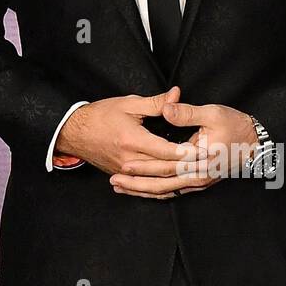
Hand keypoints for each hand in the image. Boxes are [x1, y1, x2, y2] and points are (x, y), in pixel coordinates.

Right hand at [56, 86, 196, 177]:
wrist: (74, 132)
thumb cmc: (100, 115)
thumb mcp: (128, 104)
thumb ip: (155, 103)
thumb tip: (176, 95)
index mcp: (132, 140)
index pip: (167, 151)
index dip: (189, 153)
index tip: (208, 151)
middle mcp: (129, 160)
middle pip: (166, 170)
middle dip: (190, 169)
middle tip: (211, 166)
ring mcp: (124, 171)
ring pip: (157, 183)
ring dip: (179, 182)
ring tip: (199, 179)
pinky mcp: (121, 175)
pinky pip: (144, 188)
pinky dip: (161, 190)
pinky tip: (173, 189)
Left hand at [108, 98, 258, 197]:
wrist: (257, 144)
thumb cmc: (235, 126)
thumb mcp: (212, 113)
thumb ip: (186, 112)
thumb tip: (166, 107)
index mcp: (201, 160)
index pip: (167, 166)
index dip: (145, 166)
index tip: (124, 164)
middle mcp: (199, 176)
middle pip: (162, 185)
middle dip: (136, 185)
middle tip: (114, 181)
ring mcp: (199, 182)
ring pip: (166, 192)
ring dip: (142, 192)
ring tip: (120, 188)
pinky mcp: (199, 183)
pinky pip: (173, 193)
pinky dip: (155, 193)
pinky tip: (141, 191)